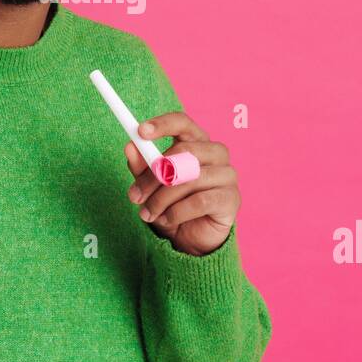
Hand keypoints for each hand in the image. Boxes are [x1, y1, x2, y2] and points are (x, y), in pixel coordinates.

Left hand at [125, 112, 239, 255]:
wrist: (191, 239)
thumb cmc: (172, 204)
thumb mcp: (151, 186)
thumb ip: (142, 167)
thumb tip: (130, 146)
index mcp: (197, 142)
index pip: (183, 122)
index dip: (162, 124)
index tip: (140, 132)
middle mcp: (216, 153)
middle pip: (183, 152)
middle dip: (152, 176)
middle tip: (134, 196)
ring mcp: (227, 175)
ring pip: (188, 179)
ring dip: (161, 199)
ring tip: (148, 214)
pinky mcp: (231, 198)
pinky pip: (199, 201)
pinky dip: (176, 212)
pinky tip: (167, 220)